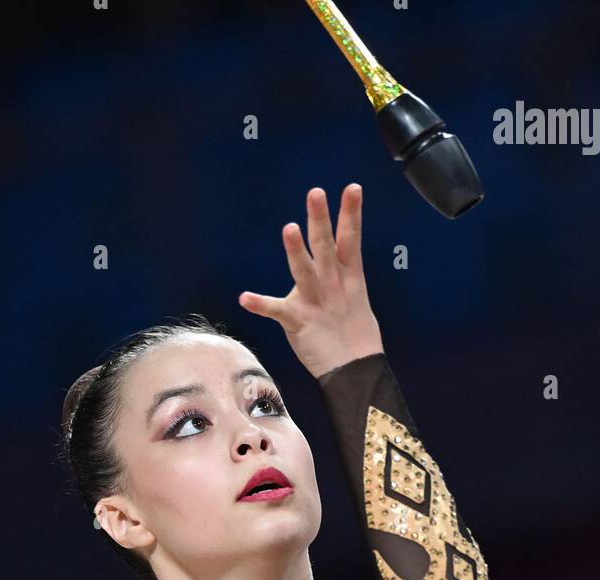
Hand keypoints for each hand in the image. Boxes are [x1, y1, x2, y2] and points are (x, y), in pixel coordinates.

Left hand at [238, 184, 383, 379]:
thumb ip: (340, 273)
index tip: (353, 189)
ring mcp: (316, 302)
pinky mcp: (300, 321)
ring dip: (296, 250)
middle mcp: (332, 284)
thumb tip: (335, 255)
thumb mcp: (353, 296)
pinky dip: (261, 304)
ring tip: (289, 229)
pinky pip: (278, 311)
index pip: (351, 238)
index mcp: (348, 276)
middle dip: (321, 220)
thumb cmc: (352, 335)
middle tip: (316, 194)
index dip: (352, 213)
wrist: (354, 371)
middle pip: (326, 247)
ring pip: (305, 271)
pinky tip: (245, 297)